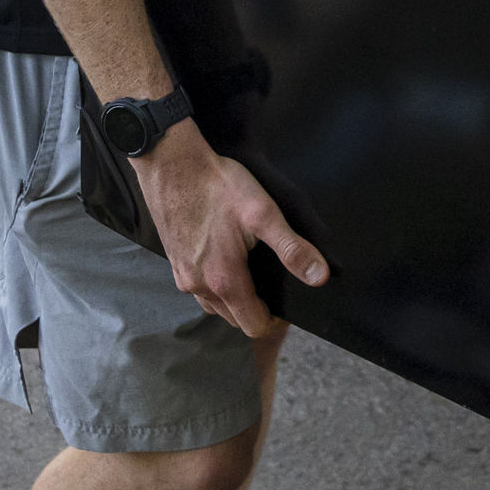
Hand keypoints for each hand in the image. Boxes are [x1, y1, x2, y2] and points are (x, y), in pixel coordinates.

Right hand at [135, 125, 325, 342]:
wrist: (171, 163)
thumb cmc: (216, 186)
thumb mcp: (263, 214)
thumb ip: (291, 249)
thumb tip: (319, 276)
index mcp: (224, 280)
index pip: (254, 326)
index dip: (275, 320)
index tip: (285, 302)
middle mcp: (199, 287)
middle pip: (235, 319)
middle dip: (256, 310)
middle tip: (271, 283)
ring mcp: (182, 275)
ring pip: (214, 305)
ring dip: (233, 299)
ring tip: (249, 271)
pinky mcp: (173, 262)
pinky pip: (198, 288)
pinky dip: (214, 284)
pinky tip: (223, 257)